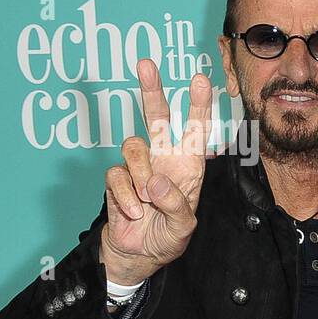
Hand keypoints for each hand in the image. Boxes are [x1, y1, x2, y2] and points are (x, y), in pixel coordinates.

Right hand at [100, 59, 212, 284]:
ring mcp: (138, 166)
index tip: (200, 80)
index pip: (195, 131)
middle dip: (152, 90)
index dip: (199, 106)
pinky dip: (125, 197)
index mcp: (188, 166)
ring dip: (140, 176)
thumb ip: (175, 204)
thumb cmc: (168, 237)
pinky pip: (117, 175)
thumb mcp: (182, 226)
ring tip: (146, 203)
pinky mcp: (117, 177)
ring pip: (133, 147)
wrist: (139, 255)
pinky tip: (134, 212)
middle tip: (146, 64)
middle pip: (156, 117)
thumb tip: (155, 180)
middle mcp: (163, 159)